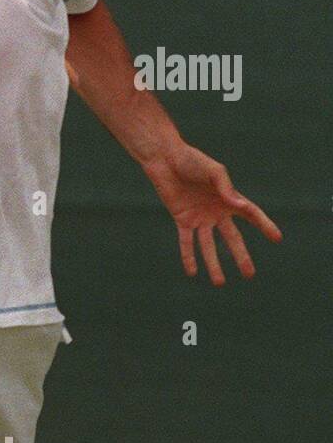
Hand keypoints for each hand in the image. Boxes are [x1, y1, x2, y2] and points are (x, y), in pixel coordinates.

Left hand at [141, 142, 281, 284]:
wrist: (166, 160)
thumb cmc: (192, 161)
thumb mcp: (214, 171)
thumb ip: (226, 188)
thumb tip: (240, 205)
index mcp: (229, 198)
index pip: (251, 215)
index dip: (265, 226)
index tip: (277, 238)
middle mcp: (217, 212)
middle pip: (232, 238)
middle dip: (240, 256)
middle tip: (250, 274)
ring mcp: (200, 218)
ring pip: (208, 246)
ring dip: (213, 264)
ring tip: (220, 283)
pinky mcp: (183, 220)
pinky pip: (186, 242)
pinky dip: (188, 257)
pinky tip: (192, 272)